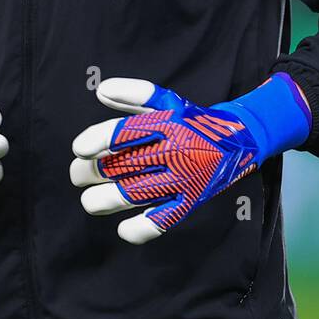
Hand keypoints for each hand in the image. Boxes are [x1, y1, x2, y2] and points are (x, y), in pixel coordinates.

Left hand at [69, 74, 310, 243]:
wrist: (239, 139)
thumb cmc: (192, 120)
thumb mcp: (168, 101)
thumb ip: (134, 96)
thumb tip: (101, 90)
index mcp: (168, 122)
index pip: (128, 131)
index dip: (99, 140)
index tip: (78, 149)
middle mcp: (176, 150)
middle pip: (126, 165)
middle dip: (94, 173)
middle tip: (78, 175)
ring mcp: (185, 178)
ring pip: (138, 194)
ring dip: (107, 201)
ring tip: (89, 201)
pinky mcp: (192, 201)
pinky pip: (164, 220)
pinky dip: (142, 229)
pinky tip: (123, 228)